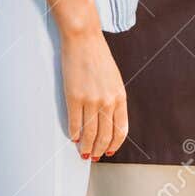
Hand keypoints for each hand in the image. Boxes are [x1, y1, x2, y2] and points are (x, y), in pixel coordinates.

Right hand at [60, 28, 128, 160]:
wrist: (84, 39)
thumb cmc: (98, 57)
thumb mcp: (114, 79)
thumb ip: (113, 99)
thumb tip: (108, 119)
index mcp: (120, 96)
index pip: (120, 130)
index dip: (115, 144)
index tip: (110, 151)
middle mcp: (108, 101)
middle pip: (105, 135)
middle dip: (100, 150)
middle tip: (94, 157)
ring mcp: (91, 100)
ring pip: (89, 134)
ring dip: (86, 147)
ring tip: (83, 153)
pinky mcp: (74, 97)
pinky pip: (74, 123)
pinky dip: (74, 134)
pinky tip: (73, 138)